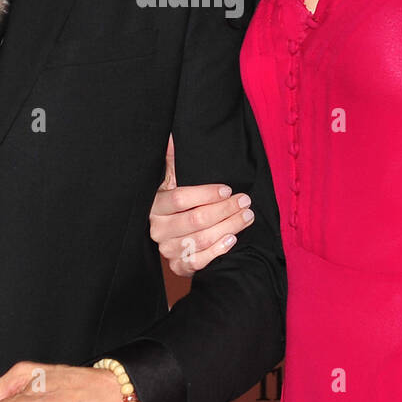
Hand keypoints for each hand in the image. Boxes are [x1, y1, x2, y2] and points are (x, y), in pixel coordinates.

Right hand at [149, 134, 253, 276]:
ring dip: (229, 227)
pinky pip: (199, 261)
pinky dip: (218, 251)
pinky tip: (233, 239)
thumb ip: (173, 162)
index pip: (180, 198)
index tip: (228, 189)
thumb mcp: (171, 181)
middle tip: (245, 201)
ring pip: (201, 240)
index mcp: (155, 205)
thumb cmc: (175, 204)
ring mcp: (167, 249)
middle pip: (195, 220)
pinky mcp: (178, 266)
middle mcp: (158, 229)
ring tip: (247, 216)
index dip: (206, 193)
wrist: (171, 236)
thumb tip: (172, 136)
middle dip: (225, 210)